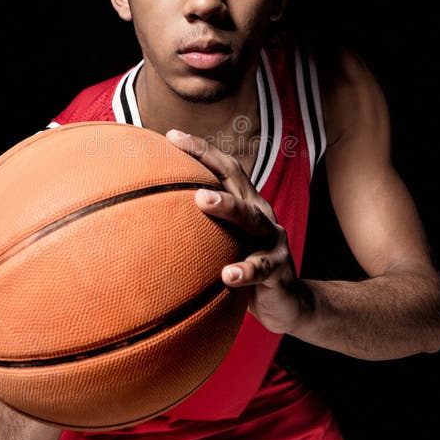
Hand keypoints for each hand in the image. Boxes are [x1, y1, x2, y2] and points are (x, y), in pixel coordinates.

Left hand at [166, 129, 309, 333]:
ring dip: (227, 207)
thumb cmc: (245, 266)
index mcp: (247, 205)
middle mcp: (261, 215)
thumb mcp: (225, 243)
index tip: (171, 136)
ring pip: (251, 220)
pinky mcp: (280, 269)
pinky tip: (228, 275)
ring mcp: (273, 241)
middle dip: (210, 165)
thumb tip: (149, 219)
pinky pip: (262, 268)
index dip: (201, 151)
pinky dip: (245, 270)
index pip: (225, 170)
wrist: (289, 303)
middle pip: (237, 184)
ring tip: (202, 201)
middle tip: (180, 153)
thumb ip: (200, 228)